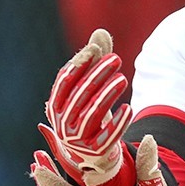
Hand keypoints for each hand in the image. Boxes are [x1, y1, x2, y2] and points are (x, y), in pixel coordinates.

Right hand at [41, 29, 133, 185]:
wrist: (91, 154)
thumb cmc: (87, 113)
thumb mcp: (88, 89)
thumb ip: (94, 61)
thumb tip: (100, 31)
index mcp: (55, 106)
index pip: (64, 81)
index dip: (79, 64)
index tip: (95, 49)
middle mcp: (61, 123)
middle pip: (80, 95)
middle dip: (98, 75)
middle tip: (116, 59)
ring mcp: (76, 140)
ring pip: (93, 114)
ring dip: (108, 95)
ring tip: (124, 80)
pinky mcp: (94, 152)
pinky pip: (107, 136)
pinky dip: (118, 123)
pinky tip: (129, 109)